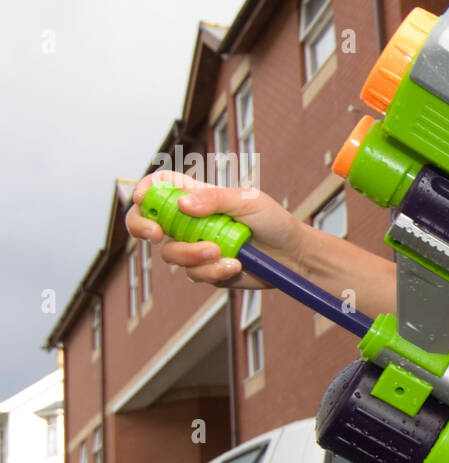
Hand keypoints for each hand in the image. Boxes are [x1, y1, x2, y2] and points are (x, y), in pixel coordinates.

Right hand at [124, 172, 307, 288]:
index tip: (142, 200)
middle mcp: (190, 222)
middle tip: (157, 235)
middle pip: (148, 223)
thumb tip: (182, 204)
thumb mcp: (247, 201)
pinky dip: (212, 271)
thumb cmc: (273, 221)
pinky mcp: (206, 270)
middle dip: (142, 228)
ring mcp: (195, 248)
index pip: (160, 188)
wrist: (292, 255)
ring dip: (193, 255)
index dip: (145, 191)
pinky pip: (194, 274)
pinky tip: (235, 265)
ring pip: (171, 254)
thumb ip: (214, 199)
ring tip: (223, 252)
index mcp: (197, 198)